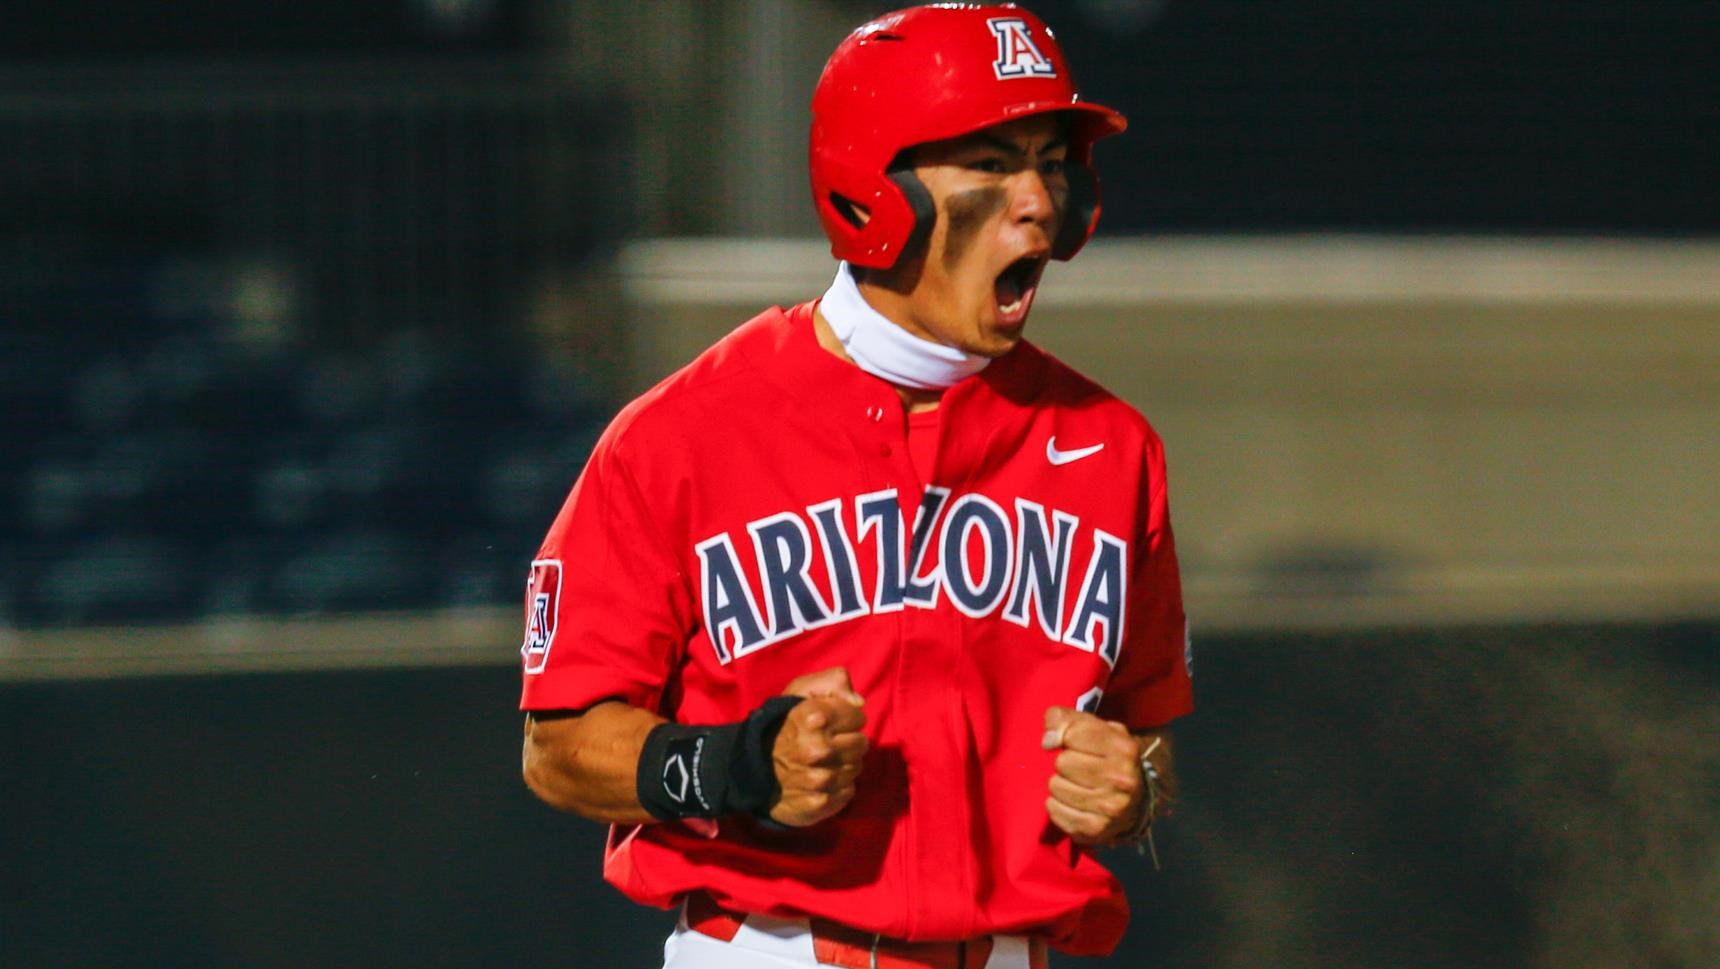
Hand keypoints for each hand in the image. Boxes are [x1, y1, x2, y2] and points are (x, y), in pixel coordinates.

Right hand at [769, 667, 867, 826]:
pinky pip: (847, 793)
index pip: (858, 717)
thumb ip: (834, 681)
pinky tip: (824, 781)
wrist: (750, 767)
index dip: (847, 717)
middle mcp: (817, 749)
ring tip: (825, 761)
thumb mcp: (800, 690)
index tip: (833, 722)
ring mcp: (818, 778)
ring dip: (845, 764)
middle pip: (861, 744)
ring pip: (856, 769)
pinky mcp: (817, 803)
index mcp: (815, 717)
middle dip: (850, 741)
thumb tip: (859, 703)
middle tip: (831, 743)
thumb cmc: (781, 724)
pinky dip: (840, 787)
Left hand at [1041, 706, 1157, 844]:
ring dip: (1059, 785)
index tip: (1074, 744)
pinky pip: (1054, 810)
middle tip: (1077, 768)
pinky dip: (1057, 805)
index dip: (1066, 736)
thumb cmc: (1106, 758)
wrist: (1133, 802)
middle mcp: (1121, 778)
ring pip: (1055, 787)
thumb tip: (1048, 741)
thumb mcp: (1094, 728)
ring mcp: (1110, 807)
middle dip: (1064, 763)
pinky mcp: (1095, 828)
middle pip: (1062, 762)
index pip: (1072, 734)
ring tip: (1075, 785)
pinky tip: (1071, 802)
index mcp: (1123, 748)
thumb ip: (1065, 719)